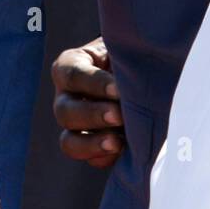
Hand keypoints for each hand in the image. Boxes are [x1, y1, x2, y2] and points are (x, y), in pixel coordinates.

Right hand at [52, 37, 124, 168]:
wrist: (144, 72)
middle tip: (119, 116)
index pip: (74, 75)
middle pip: (65, 112)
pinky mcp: (92, 147)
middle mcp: (66, 97)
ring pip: (69, 142)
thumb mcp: (124, 49)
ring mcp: (75, 126)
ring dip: (92, 143)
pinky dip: (107, 158)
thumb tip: (130, 77)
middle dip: (93, 115)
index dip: (95, 83)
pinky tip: (125, 152)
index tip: (119, 89)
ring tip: (117, 143)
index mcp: (69, 66)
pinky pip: (92, 159)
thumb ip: (123, 57)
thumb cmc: (130, 54)